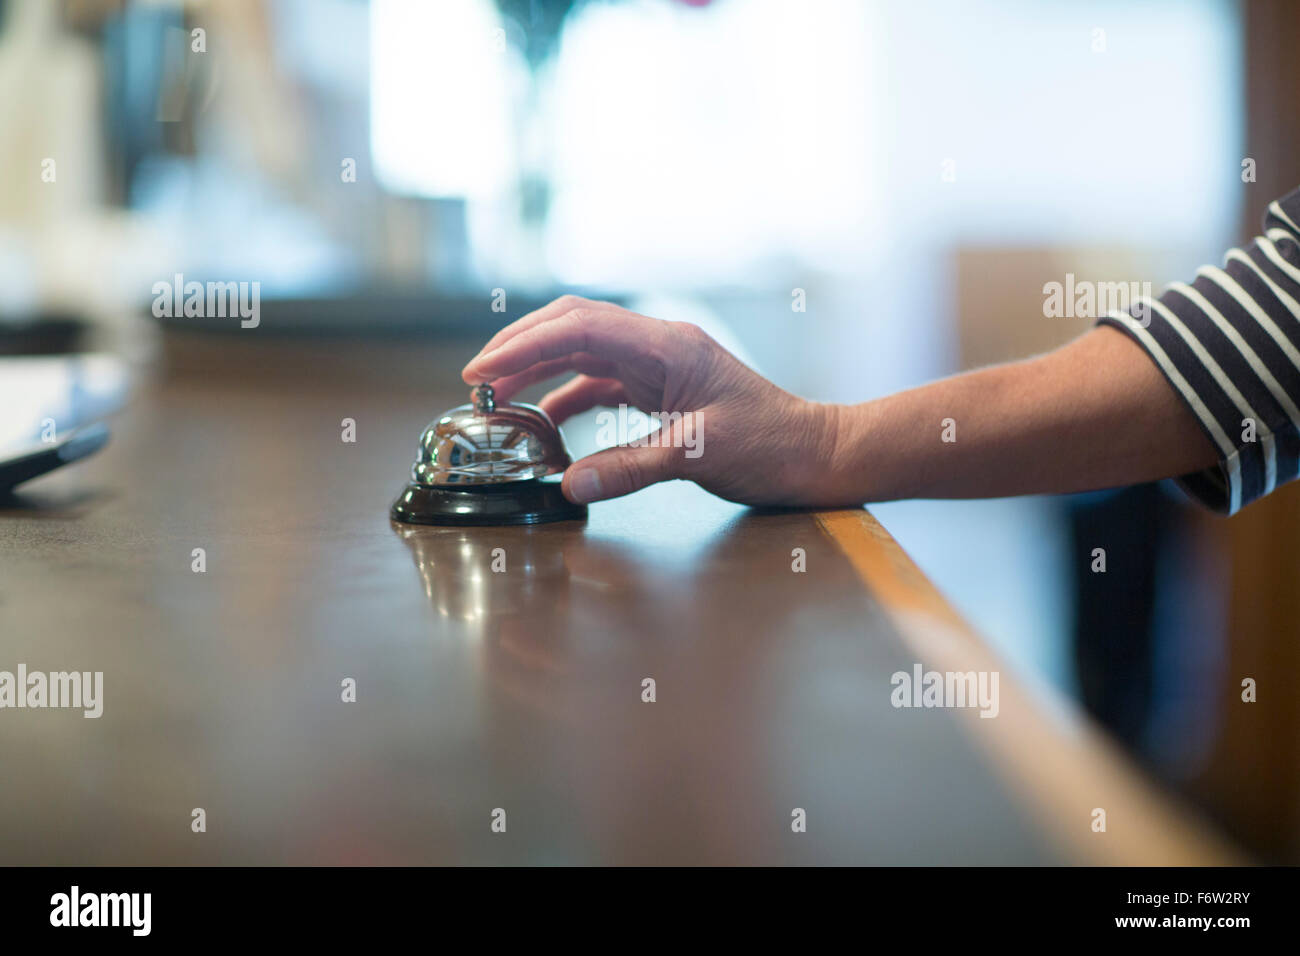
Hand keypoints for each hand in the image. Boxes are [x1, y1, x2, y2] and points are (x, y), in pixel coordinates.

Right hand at [461, 296, 840, 505]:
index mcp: (668, 346)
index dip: (524, 345)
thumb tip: (571, 484)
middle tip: (478, 380)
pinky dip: (568, 396)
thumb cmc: (774, 446)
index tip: (483, 369)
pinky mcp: (662, 389)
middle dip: (521, 348)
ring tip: (499, 398)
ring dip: (539, 370)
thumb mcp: (702, 456)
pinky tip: (547, 420)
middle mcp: (659, 346)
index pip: (581, 328)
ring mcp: (660, 366)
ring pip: (583, 353)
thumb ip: (633, 467)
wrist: (816, 454)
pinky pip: (602, 382)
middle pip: (574, 327)